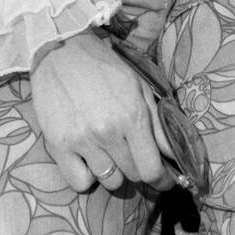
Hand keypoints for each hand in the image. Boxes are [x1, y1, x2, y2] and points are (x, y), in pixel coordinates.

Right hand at [29, 30, 175, 193]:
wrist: (62, 51)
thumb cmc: (105, 68)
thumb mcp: (139, 88)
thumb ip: (158, 124)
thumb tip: (176, 156)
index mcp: (132, 115)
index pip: (152, 169)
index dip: (162, 180)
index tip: (163, 180)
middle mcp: (108, 131)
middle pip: (132, 176)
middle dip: (139, 169)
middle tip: (134, 155)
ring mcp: (82, 141)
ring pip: (109, 181)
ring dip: (115, 171)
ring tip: (110, 151)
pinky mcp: (58, 146)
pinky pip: (80, 183)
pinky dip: (88, 175)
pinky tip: (89, 157)